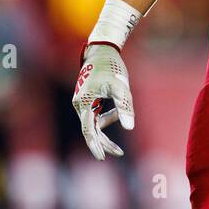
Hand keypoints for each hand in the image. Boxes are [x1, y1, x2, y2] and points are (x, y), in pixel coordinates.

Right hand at [72, 44, 134, 159]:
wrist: (102, 50)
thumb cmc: (111, 67)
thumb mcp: (121, 87)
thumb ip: (124, 107)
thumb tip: (129, 127)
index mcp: (84, 103)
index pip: (88, 130)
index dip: (95, 145)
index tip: (101, 158)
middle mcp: (80, 104)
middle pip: (90, 130)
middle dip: (103, 144)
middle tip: (119, 154)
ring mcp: (83, 102)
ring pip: (93, 125)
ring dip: (105, 135)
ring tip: (119, 148)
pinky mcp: (88, 99)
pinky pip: (95, 115)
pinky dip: (106, 118)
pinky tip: (117, 114)